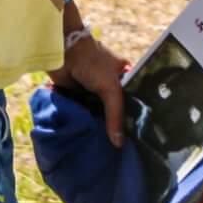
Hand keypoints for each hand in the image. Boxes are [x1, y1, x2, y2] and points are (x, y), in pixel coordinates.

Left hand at [50, 30, 128, 146]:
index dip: (135, 120)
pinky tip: (89, 142)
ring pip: (99, 115)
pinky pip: (84, 114)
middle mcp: (110, 86)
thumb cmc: (92, 62)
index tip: (138, 141)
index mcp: (124, 78)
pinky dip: (84, 124)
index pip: (133, 103)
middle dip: (117, 127)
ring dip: (99, 128)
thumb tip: (118, 143)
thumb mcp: (111, 88)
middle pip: (115, 111)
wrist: (63, 50)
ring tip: (107, 152)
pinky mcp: (77, 97)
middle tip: (124, 152)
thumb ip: (115, 115)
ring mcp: (93, 92)